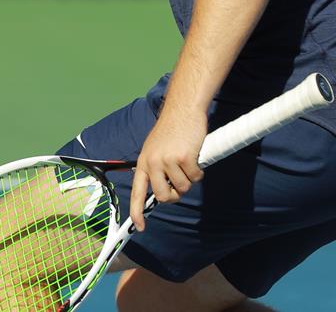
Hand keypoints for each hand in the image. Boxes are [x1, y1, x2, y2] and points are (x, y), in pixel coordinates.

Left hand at [129, 105, 206, 231]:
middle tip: (180, 182)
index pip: (137, 191)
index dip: (136, 211)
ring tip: (187, 161)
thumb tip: (162, 191)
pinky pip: (195, 177)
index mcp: (143, 162)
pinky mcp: (184, 158)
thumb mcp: (155, 149)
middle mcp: (153, 163)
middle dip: (175, 195)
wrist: (182, 110)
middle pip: (164, 196)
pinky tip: (195, 156)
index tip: (139, 226)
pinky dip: (199, 171)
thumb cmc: (171, 130)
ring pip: (183, 188)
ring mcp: (168, 160)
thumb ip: (156, 168)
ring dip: (189, 179)